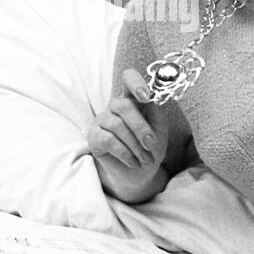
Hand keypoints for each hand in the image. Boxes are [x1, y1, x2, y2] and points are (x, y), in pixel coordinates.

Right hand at [87, 69, 170, 201]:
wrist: (139, 175)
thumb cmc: (149, 149)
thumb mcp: (160, 130)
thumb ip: (156, 113)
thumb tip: (151, 100)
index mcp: (133, 99)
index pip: (129, 78)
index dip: (136, 83)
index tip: (147, 97)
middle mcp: (115, 107)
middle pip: (123, 105)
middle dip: (141, 128)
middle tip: (151, 145)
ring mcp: (102, 120)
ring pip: (116, 125)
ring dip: (135, 145)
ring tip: (144, 159)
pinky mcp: (93, 137)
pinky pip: (107, 140)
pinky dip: (124, 153)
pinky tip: (133, 162)